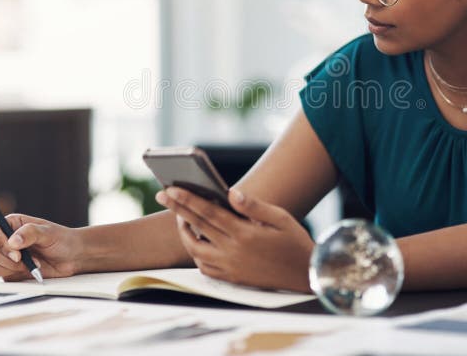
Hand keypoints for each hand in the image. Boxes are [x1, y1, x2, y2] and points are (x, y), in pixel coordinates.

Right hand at [0, 214, 82, 280]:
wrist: (73, 257)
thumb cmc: (62, 240)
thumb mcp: (48, 232)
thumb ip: (29, 233)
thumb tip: (12, 241)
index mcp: (12, 225)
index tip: (16, 253)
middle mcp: (7, 240)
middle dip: (10, 259)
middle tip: (28, 260)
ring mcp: (8, 257)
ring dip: (12, 269)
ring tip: (32, 264)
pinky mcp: (11, 272)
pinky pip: (1, 277)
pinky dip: (15, 276)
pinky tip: (31, 271)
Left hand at [156, 187, 314, 291]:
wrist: (305, 275)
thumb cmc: (294, 242)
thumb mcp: (280, 218)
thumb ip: (253, 206)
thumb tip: (231, 193)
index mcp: (244, 234)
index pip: (208, 212)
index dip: (188, 199)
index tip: (171, 189)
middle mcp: (232, 251)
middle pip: (196, 226)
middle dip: (177, 209)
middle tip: (161, 196)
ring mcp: (230, 267)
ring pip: (195, 249)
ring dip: (184, 232)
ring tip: (180, 217)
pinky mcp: (231, 278)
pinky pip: (204, 266)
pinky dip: (196, 253)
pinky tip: (197, 242)